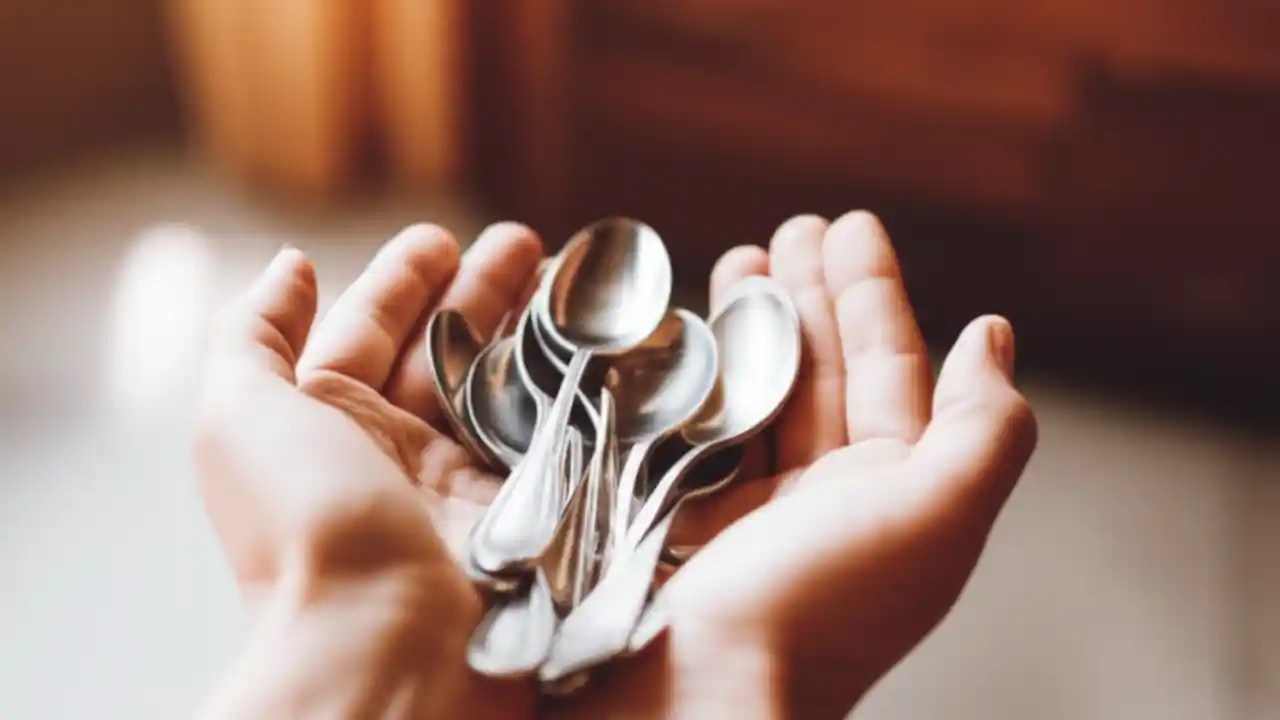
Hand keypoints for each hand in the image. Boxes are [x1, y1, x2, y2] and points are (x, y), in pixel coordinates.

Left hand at [194, 224, 541, 718]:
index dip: (402, 282)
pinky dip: (569, 385)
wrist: (385, 639)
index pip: (366, 332)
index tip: (442, 238)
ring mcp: (461, 481)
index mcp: (324, 424)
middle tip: (524, 243)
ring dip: (531, 329)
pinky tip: (593, 345)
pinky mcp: (521, 507)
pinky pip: (547, 431)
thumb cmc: (305, 523)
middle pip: (443, 352)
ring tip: (567, 279)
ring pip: (500, 385)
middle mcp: (393, 451)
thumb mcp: (238, 414)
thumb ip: (254, 333)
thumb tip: (290, 266)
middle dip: (480, 293)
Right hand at [552, 212, 1037, 718]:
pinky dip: (691, 381)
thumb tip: (992, 335)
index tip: (848, 224)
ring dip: (748, 327)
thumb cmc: (821, 610)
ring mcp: (754, 512)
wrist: (700, 695)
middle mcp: (829, 501)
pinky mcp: (685, 522)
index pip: (890, 368)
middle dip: (808, 296)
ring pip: (757, 396)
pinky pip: (696, 432)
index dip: (874, 291)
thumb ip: (981, 427)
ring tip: (731, 262)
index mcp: (894, 495)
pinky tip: (677, 342)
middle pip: (821, 373)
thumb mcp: (935, 517)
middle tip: (787, 229)